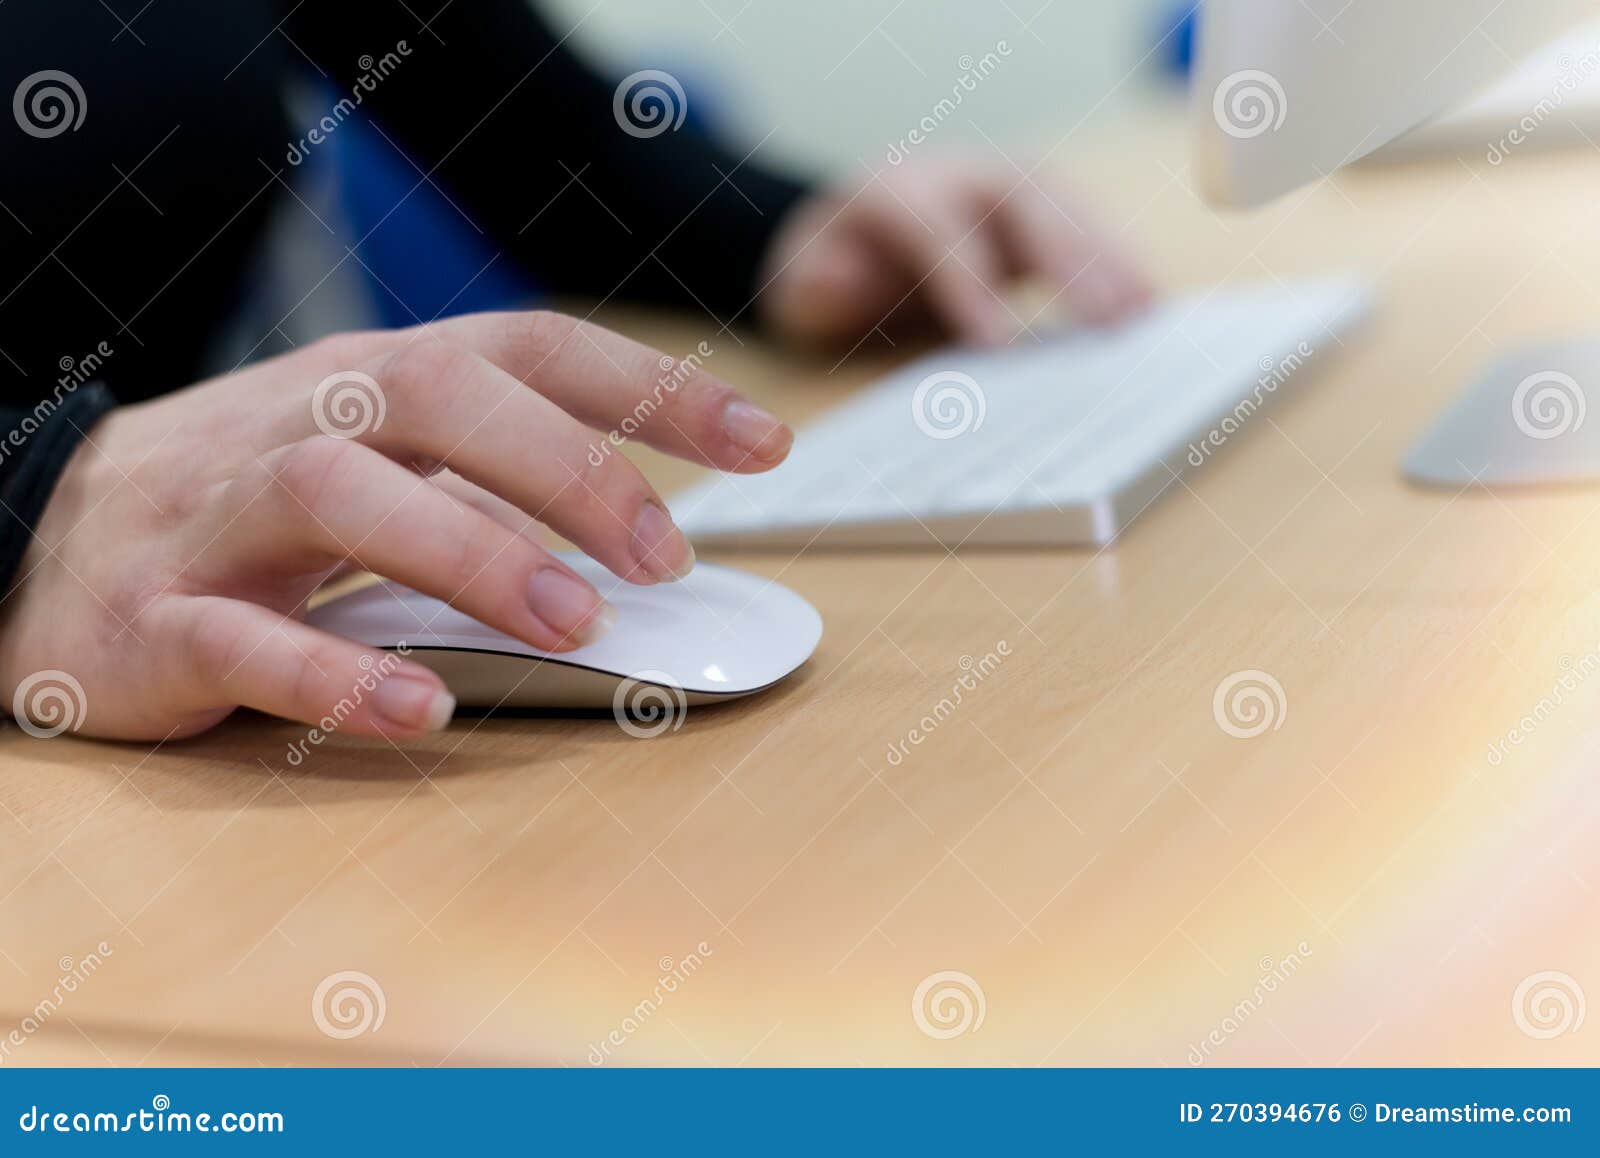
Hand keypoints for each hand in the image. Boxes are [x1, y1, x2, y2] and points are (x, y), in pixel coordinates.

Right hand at [0, 312, 791, 740]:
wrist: (38, 545)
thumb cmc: (248, 511)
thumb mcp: (381, 471)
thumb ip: (493, 492)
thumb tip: (642, 538)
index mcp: (371, 385)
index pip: (525, 346)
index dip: (648, 386)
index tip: (765, 441)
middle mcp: (299, 427)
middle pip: (432, 392)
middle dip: (570, 466)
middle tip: (666, 559)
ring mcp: (217, 519)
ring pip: (335, 493)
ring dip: (470, 553)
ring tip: (572, 626)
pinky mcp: (152, 621)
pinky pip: (239, 639)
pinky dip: (337, 673)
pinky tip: (425, 708)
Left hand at [758, 152, 1151, 348]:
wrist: (861, 226)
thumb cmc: (835, 263)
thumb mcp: (799, 279)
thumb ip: (813, 285)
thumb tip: (839, 282)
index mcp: (897, 190)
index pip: (940, 230)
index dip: (970, 283)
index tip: (1000, 343)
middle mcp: (962, 175)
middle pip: (1022, 202)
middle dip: (1066, 256)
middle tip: (1105, 317)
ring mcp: (1009, 187)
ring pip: (1066, 209)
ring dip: (1109, 258)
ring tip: (1143, 314)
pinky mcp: (1044, 211)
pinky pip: (1087, 228)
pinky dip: (1119, 262)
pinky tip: (1150, 304)